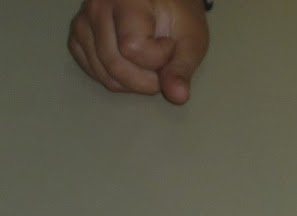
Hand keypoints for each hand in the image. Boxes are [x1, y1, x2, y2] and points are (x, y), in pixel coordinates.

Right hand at [67, 0, 208, 103]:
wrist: (160, 0)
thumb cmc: (178, 15)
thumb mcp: (190, 39)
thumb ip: (182, 68)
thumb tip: (177, 97)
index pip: (132, 48)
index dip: (159, 59)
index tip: (170, 44)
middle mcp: (96, 7)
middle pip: (114, 65)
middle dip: (146, 81)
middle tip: (163, 66)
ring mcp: (83, 22)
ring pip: (103, 73)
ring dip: (132, 82)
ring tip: (149, 62)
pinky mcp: (78, 35)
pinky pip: (92, 70)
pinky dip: (115, 78)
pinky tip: (132, 66)